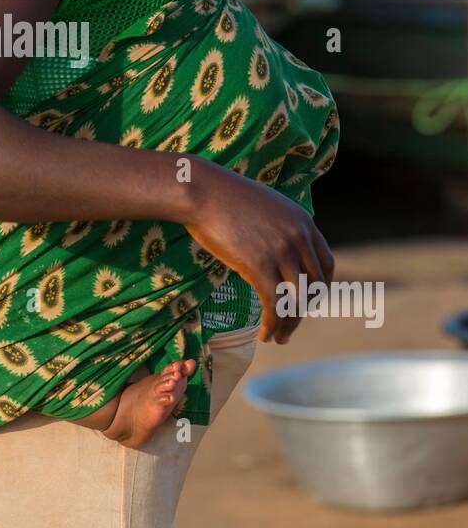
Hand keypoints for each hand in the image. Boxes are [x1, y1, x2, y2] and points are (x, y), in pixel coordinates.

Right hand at [181, 157, 334, 343]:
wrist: (201, 190)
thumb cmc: (224, 198)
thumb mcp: (265, 207)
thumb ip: (279, 228)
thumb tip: (277, 252)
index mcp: (303, 221)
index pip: (326, 264)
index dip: (319, 289)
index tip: (307, 303)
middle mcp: (298, 237)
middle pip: (313, 286)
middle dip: (304, 312)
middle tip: (290, 328)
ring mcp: (281, 251)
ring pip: (296, 300)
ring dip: (288, 325)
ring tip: (277, 338)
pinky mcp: (259, 265)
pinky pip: (275, 304)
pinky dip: (272, 324)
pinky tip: (264, 335)